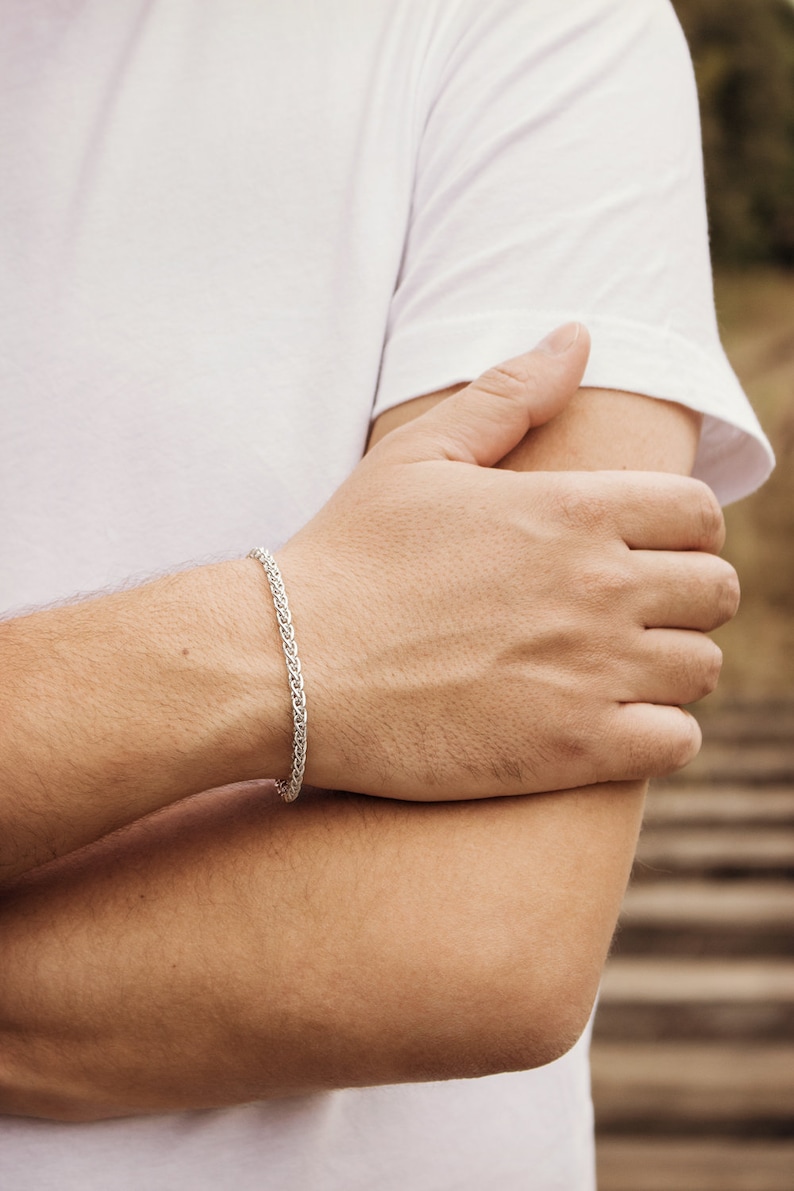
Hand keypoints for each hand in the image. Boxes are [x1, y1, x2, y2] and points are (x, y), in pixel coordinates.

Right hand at [276, 323, 738, 799]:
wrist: (289, 665)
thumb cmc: (350, 555)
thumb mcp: (420, 453)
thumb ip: (510, 391)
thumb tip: (578, 336)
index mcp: (574, 509)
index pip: (701, 513)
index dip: (684, 530)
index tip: (646, 550)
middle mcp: (599, 587)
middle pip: (716, 591)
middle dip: (685, 598)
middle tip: (631, 612)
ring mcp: (591, 671)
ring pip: (701, 667)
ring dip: (670, 665)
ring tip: (617, 668)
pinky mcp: (571, 748)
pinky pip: (677, 739)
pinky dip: (658, 731)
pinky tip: (610, 722)